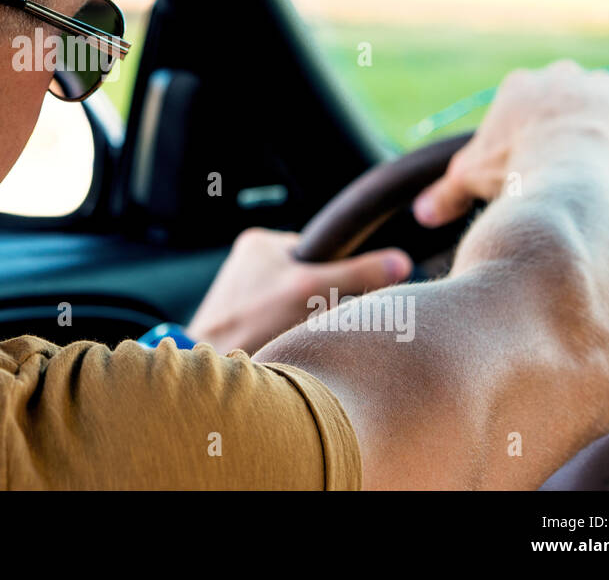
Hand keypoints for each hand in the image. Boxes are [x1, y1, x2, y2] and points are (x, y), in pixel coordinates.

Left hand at [187, 228, 411, 354]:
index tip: (335, 298)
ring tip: (295, 337)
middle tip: (316, 322)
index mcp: (259, 243)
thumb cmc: (249, 324)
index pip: (318, 253)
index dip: (334, 276)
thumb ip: (356, 276)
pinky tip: (283, 347)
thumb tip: (401, 261)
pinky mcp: (242, 320)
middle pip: (309, 280)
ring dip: (304, 322)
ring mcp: (243, 292)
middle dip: (319, 303)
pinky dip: (289, 335)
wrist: (208, 365)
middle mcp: (247, 263)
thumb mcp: (311, 292)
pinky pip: (281, 322)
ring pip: (297, 304)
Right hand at [412, 59, 608, 228]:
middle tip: (561, 161)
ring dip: (599, 125)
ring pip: (601, 102)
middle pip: (564, 96)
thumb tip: (421, 214)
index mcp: (519, 86)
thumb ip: (446, 192)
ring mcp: (600, 85)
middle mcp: (560, 75)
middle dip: (564, 122)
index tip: (530, 157)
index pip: (525, 103)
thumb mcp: (470, 179)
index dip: (528, 132)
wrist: (572, 165)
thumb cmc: (514, 167)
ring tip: (593, 163)